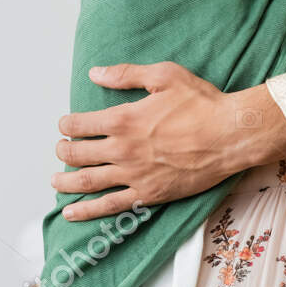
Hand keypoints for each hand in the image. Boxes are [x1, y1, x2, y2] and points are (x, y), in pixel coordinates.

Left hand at [51, 61, 285, 223]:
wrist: (231, 136)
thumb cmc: (202, 104)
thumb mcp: (165, 76)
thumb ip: (126, 75)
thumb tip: (95, 73)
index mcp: (123, 119)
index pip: (78, 125)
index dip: (66, 124)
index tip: (66, 125)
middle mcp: (122, 149)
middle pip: (77, 154)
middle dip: (63, 151)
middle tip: (61, 149)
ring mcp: (133, 175)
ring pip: (86, 182)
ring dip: (65, 182)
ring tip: (55, 181)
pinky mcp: (148, 194)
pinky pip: (110, 206)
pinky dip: (87, 211)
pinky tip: (71, 213)